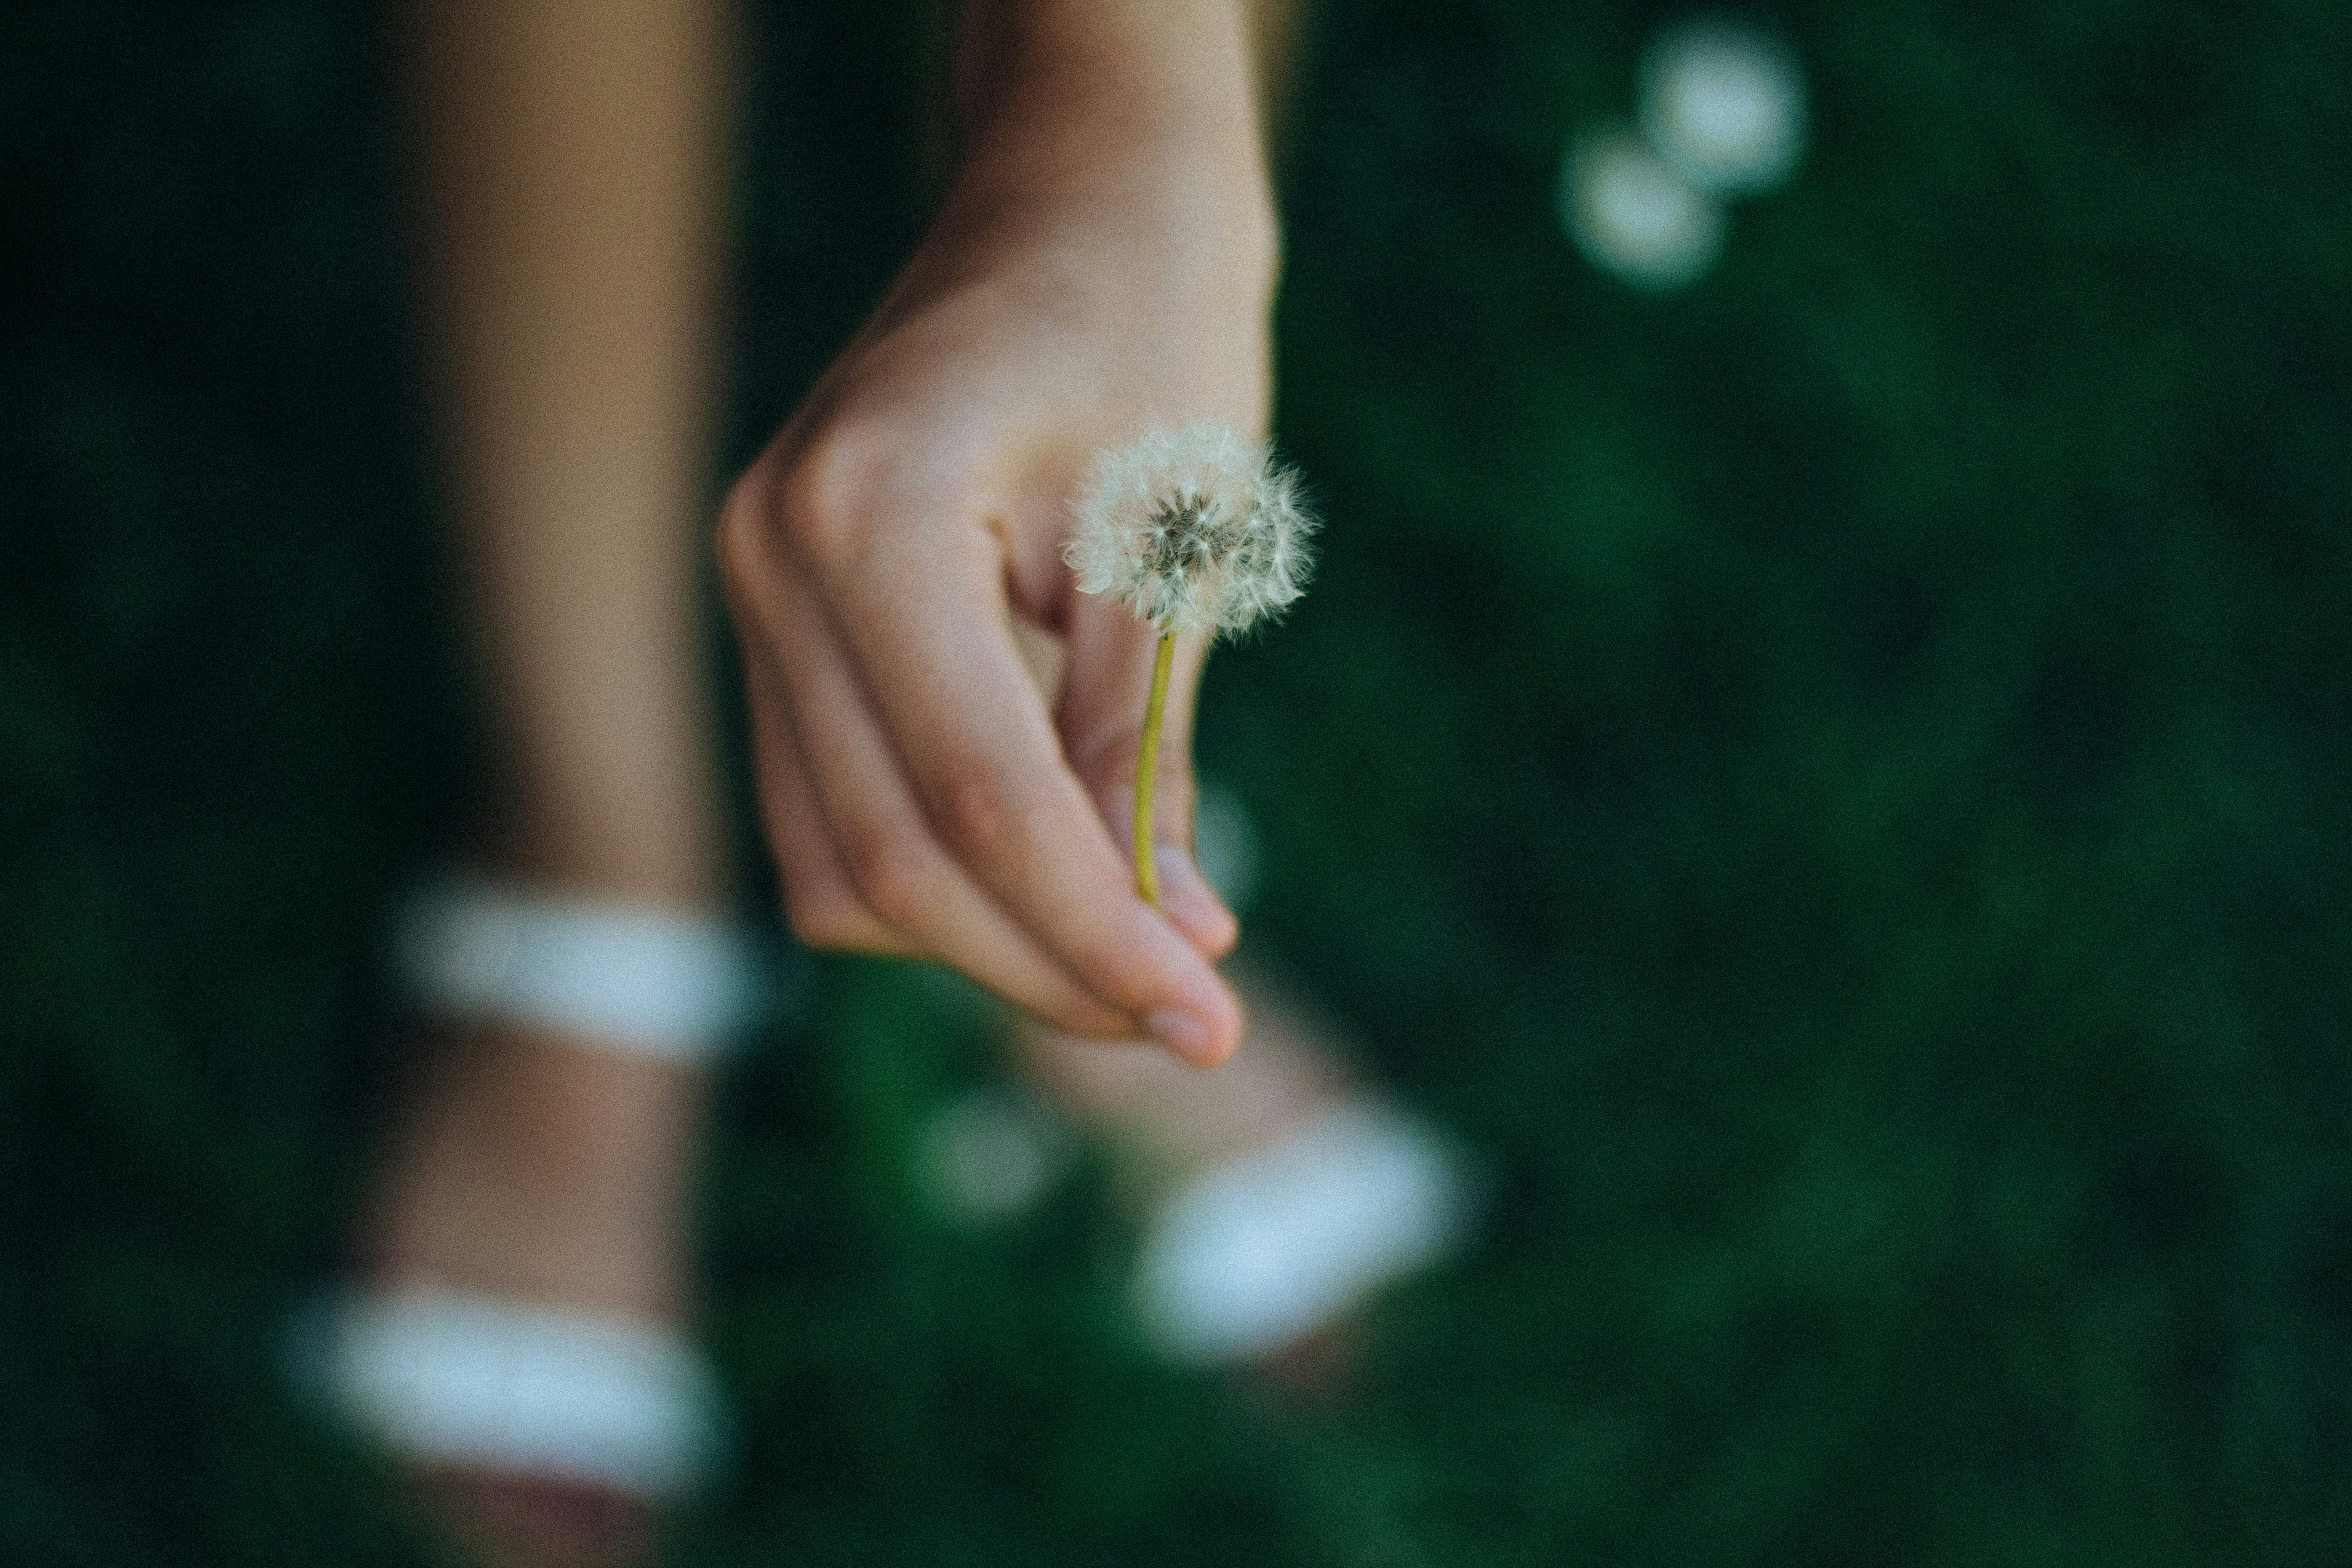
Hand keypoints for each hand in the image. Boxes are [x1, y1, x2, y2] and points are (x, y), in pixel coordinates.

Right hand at [718, 40, 1276, 1064]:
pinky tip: (1062, 866)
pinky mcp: (782, 619)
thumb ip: (1144, 753)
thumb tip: (1168, 941)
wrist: (1083, 194)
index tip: (1210, 1022)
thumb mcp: (1176, 548)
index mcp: (864, 520)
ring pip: (839, 861)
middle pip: (889, 864)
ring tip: (1140, 944)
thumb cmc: (1158, 331)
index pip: (975, 805)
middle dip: (1045, 965)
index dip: (1093, 939)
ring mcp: (755, 590)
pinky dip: (943, 869)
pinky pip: (837, 805)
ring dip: (987, 934)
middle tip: (1192, 1014)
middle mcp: (770, 561)